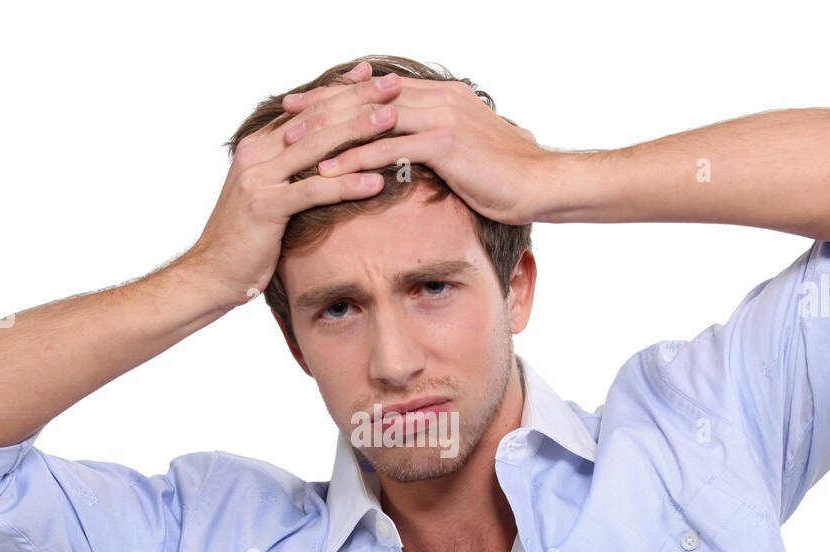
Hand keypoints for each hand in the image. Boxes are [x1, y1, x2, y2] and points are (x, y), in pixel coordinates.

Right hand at [184, 61, 401, 308]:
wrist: (210, 273)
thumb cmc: (247, 239)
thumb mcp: (269, 195)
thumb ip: (292, 172)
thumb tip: (327, 160)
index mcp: (258, 146)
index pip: (307, 109)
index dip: (340, 89)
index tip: (373, 75)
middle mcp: (257, 154)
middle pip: (315, 118)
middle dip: (357, 98)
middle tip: (393, 83)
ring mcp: (259, 178)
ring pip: (316, 147)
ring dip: (358, 130)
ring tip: (393, 119)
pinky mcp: (265, 207)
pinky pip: (312, 191)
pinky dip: (346, 185)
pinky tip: (376, 183)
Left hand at [283, 71, 552, 224]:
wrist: (543, 184)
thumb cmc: (508, 177)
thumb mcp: (467, 153)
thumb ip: (438, 144)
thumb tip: (419, 153)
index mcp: (442, 96)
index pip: (378, 90)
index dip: (340, 94)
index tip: (307, 103)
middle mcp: (438, 99)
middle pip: (366, 97)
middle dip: (323, 104)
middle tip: (286, 114)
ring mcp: (441, 118)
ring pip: (371, 119)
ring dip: (330, 131)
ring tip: (294, 145)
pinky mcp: (445, 144)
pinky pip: (388, 149)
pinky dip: (354, 159)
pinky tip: (327, 173)